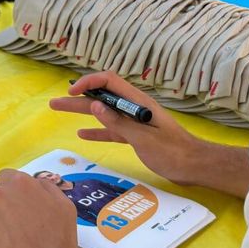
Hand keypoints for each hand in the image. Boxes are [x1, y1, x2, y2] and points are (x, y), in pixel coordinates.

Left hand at [0, 169, 83, 247]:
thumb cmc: (58, 241)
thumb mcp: (64, 206)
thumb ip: (46, 188)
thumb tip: (34, 183)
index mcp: (19, 184)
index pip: (6, 177)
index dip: (13, 190)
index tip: (19, 204)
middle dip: (5, 208)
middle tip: (19, 228)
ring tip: (12, 244)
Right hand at [51, 72, 207, 186]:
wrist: (194, 165)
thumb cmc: (173, 151)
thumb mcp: (143, 138)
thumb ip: (118, 123)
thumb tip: (95, 106)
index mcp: (137, 102)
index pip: (109, 82)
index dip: (89, 83)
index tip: (72, 93)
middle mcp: (134, 108)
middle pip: (102, 97)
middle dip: (78, 98)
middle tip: (54, 102)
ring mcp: (135, 122)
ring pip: (104, 113)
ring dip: (82, 113)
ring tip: (60, 112)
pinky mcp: (136, 136)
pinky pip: (112, 129)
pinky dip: (97, 130)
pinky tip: (82, 134)